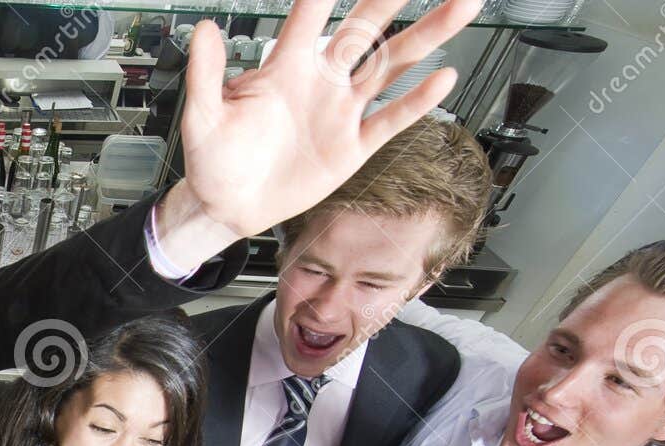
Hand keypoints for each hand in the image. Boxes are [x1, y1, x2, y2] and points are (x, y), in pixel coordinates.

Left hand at [153, 0, 479, 266]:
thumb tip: (202, 29)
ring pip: (391, 65)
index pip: (312, 15)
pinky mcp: (352, 146)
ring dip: (426, 36)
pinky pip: (391, 119)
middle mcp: (320, 81)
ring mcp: (340, 111)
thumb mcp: (201, 116)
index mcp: (284, 68)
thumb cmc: (211, 159)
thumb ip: (205, 73)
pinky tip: (444, 76)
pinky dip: (416, 100)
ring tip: (462, 6)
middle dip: (391, 0)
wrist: (226, 206)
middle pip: (365, 29)